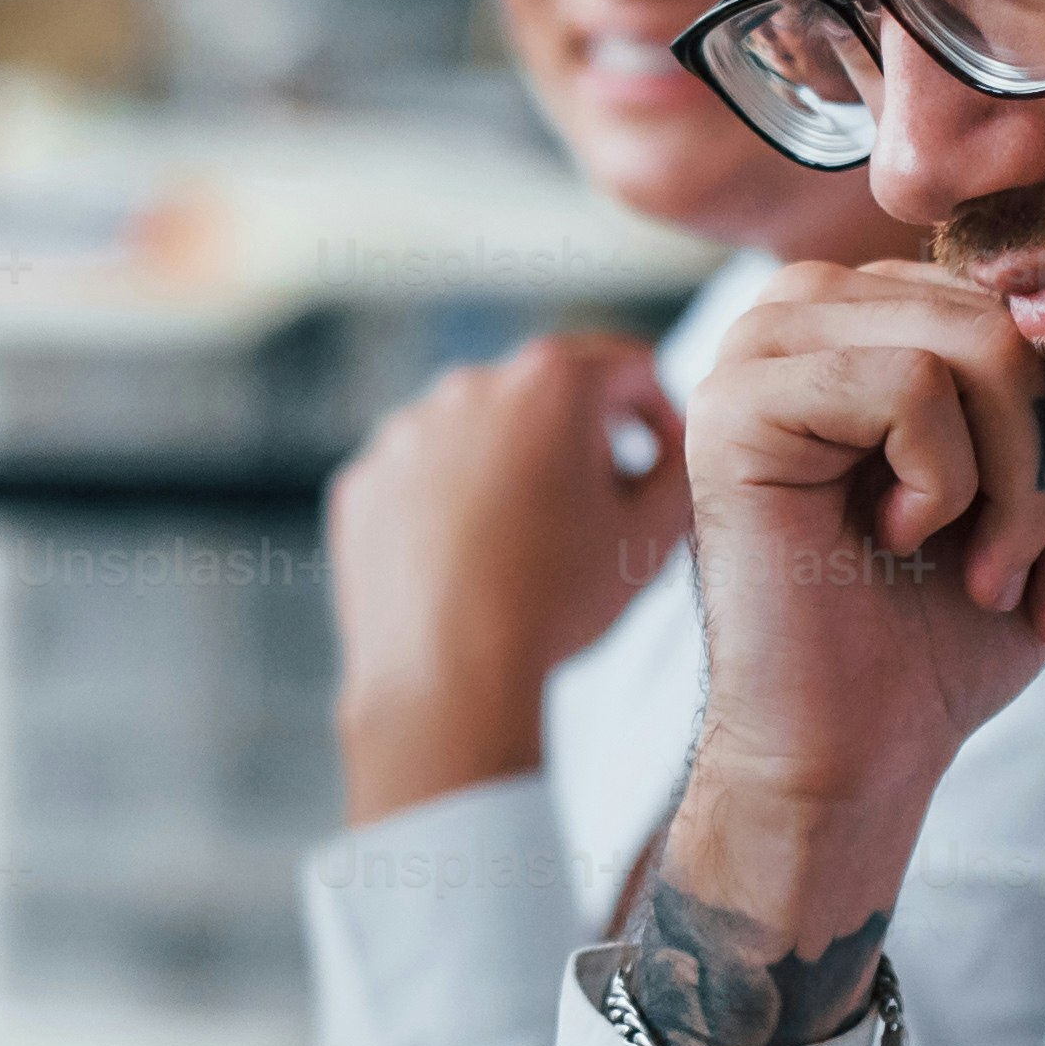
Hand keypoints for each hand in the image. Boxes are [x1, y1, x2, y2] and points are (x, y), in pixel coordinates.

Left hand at [327, 332, 691, 822]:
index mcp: (551, 383)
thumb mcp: (652, 535)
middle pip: (546, 397)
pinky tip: (468, 561)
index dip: (659, 414)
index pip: (628, 367)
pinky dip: (446, 505)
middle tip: (598, 512)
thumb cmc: (554, 603)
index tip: (661, 462)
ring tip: (527, 547)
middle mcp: (470, 386)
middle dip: (580, 443)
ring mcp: (406, 432)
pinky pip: (420, 478)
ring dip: (510, 471)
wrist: (448, 677)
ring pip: (478, 436)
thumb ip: (681, 470)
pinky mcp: (363, 480)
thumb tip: (672, 450)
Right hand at [640, 262, 1044, 1045]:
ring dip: (1026, 485)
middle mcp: (811, 304)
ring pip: (978, 344)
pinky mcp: (735, 403)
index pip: (1038, 302)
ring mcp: (761, 346)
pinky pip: (908, 384)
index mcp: (881, 309)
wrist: (854, 754)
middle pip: (1015, 318)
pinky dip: (943, 484)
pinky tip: (899, 541)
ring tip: (995, 575)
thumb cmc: (944, 631)